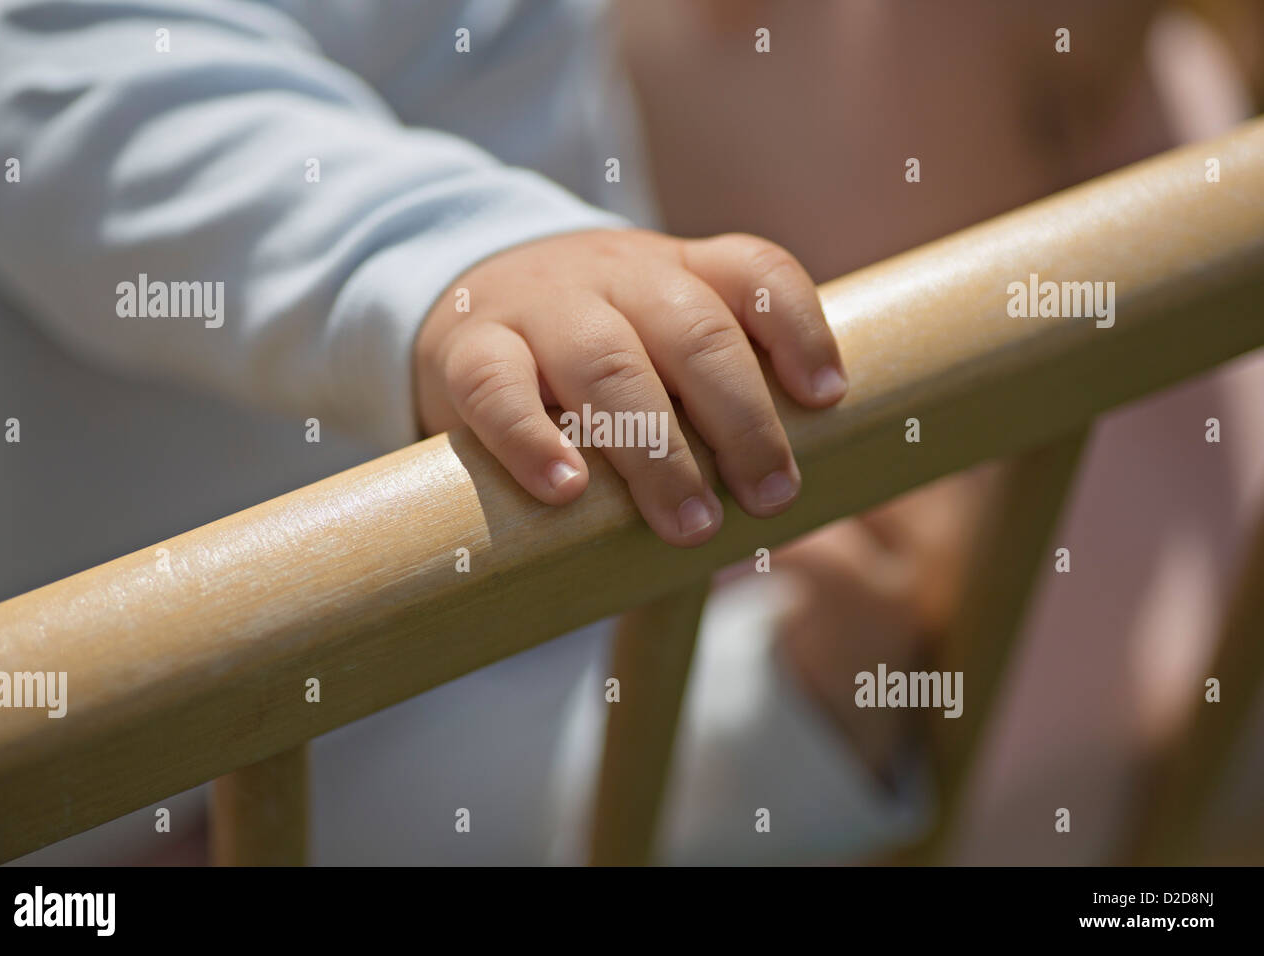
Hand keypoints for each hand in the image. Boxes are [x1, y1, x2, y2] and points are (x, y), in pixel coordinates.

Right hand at [414, 229, 846, 546]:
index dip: (799, 329)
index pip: (754, 272)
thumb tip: (762, 522)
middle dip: (743, 420)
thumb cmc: (591, 354)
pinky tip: (567, 491)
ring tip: (690, 523)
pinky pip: (497, 387)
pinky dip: (533, 439)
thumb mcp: (656, 344)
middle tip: (769, 498)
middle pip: (694, 330)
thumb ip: (706, 402)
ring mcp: (541, 307)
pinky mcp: (469, 347)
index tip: (825, 398)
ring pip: (607, 362)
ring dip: (658, 451)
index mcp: (678, 271)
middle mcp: (617, 276)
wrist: (464, 294)